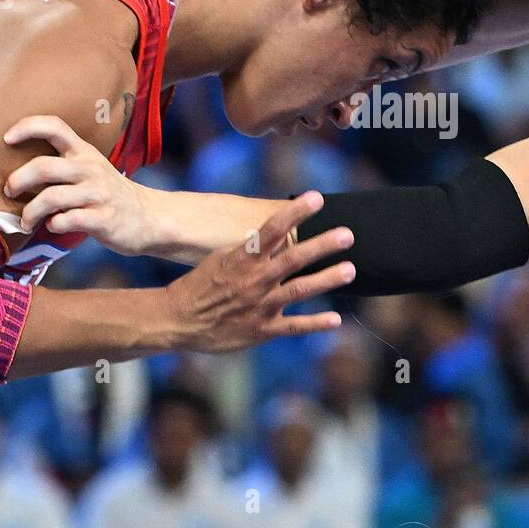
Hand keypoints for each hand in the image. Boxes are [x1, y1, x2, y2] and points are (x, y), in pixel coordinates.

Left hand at [4, 115, 154, 254]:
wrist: (150, 218)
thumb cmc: (109, 194)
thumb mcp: (92, 169)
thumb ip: (63, 165)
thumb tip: (17, 173)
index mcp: (85, 152)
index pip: (55, 126)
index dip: (27, 127)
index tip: (6, 138)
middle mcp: (91, 169)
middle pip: (43, 167)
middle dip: (18, 181)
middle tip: (10, 193)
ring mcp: (98, 194)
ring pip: (51, 198)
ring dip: (30, 212)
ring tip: (25, 221)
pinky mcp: (103, 218)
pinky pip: (67, 220)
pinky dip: (53, 225)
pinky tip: (53, 226)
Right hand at [164, 192, 354, 351]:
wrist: (178, 321)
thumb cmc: (201, 284)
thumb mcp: (221, 258)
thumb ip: (250, 246)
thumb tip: (277, 230)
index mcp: (243, 258)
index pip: (272, 229)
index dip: (296, 212)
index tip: (316, 198)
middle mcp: (255, 280)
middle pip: (293, 258)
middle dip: (322, 245)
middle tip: (347, 234)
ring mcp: (260, 306)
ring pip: (299, 290)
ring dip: (326, 279)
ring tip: (350, 270)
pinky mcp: (262, 330)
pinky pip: (294, 326)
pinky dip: (315, 323)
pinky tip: (336, 319)